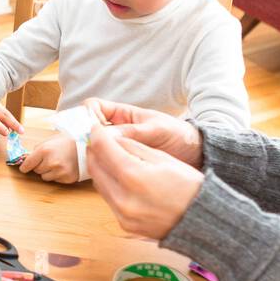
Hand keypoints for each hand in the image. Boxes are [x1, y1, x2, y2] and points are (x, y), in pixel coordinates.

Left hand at [19, 135, 79, 183]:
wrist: (87, 147)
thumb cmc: (67, 141)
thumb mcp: (51, 140)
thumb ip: (38, 148)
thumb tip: (27, 158)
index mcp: (45, 150)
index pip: (27, 164)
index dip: (24, 166)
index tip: (23, 168)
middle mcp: (51, 162)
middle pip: (36, 170)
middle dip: (39, 166)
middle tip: (48, 160)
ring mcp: (59, 171)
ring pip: (44, 177)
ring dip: (48, 172)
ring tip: (57, 163)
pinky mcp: (66, 178)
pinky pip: (55, 180)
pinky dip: (57, 175)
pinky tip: (64, 167)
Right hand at [83, 99, 202, 168]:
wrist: (194, 154)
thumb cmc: (178, 135)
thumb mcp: (157, 130)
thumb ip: (134, 131)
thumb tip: (106, 135)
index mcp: (122, 114)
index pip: (93, 107)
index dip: (87, 114)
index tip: (90, 128)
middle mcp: (116, 130)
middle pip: (89, 129)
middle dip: (85, 137)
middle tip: (87, 149)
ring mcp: (118, 147)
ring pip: (94, 148)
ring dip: (92, 153)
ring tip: (94, 163)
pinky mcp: (122, 163)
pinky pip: (105, 163)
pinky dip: (101, 167)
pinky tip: (105, 173)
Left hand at [86, 127, 204, 239]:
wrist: (202, 220)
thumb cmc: (188, 185)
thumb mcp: (162, 159)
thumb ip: (133, 148)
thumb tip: (112, 139)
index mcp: (134, 176)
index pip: (103, 149)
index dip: (97, 135)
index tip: (95, 128)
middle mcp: (123, 198)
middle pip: (94, 168)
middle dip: (94, 152)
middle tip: (98, 142)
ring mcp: (122, 214)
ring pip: (99, 185)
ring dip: (100, 169)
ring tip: (108, 158)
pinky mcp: (124, 224)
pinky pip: (109, 200)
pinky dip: (109, 186)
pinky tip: (118, 178)